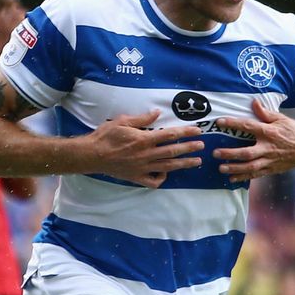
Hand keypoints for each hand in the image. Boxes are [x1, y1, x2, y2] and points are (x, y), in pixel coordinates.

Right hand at [87, 110, 203, 188]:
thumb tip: (157, 112)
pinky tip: (166, 173)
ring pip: (168, 167)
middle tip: (202, 146)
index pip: (170, 135)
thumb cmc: (105, 136)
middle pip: (172, 151)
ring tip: (196, 161)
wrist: (91, 155)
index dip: (185, 133)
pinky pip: (154, 181)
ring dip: (184, 164)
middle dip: (189, 148)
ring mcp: (142, 168)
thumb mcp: (122, 121)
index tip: (197, 131)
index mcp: (143, 139)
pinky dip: (162, 178)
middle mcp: (145, 154)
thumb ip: (141, 119)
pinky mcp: (136, 177)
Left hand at [213, 99, 294, 182]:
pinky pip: (255, 175)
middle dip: (230, 154)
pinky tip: (232, 178)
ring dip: (234, 168)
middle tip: (215, 153)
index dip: (233, 123)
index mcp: (270, 132)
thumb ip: (265, 113)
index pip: (248, 126)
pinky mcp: (271, 169)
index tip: (220, 121)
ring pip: (250, 167)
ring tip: (221, 168)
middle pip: (247, 152)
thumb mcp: (281, 119)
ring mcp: (270, 160)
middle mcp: (268, 148)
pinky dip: (243, 177)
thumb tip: (253, 102)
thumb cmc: (294, 131)